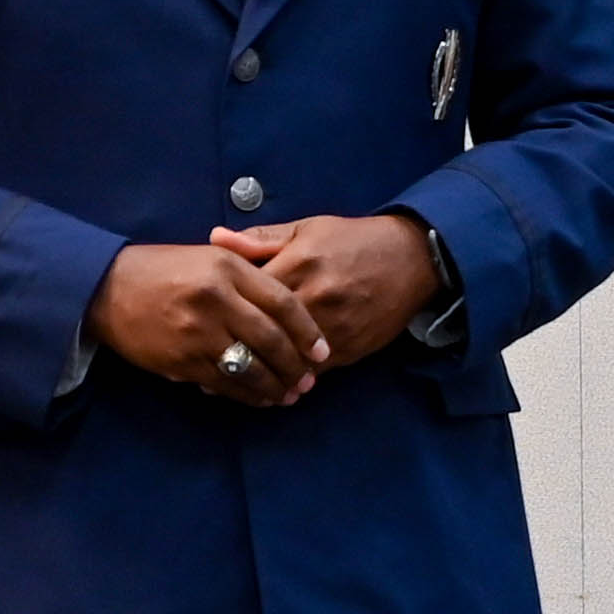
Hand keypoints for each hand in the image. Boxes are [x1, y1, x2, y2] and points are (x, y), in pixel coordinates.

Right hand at [88, 241, 325, 403]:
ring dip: (275, 386)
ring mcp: (197, 331)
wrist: (106, 287)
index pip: (282, 303)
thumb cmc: (165, 270)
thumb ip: (252, 271)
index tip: (323, 351)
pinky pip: (224, 383)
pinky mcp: (181, 359)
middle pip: (271, 339)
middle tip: (309, 381)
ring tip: (289, 395)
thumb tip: (295, 300)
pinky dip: (246, 395)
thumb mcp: (210, 256)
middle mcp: (215, 298)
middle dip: (295, 366)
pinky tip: (259, 398)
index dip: (308, 331)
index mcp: (227, 269)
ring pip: (250, 367)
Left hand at [213, 213, 441, 372]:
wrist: (412, 258)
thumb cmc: (353, 240)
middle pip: (266, 331)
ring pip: (289, 357)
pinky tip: (275, 384)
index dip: (224, 310)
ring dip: (263, 371)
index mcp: (299, 263)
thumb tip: (215, 238)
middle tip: (208, 362)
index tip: (201, 323)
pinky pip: (316, 369)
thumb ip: (260, 239)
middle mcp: (315, 296)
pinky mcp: (352, 345)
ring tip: (234, 382)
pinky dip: (294, 378)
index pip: (250, 293)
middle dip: (237, 347)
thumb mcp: (307, 229)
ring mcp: (335, 324)